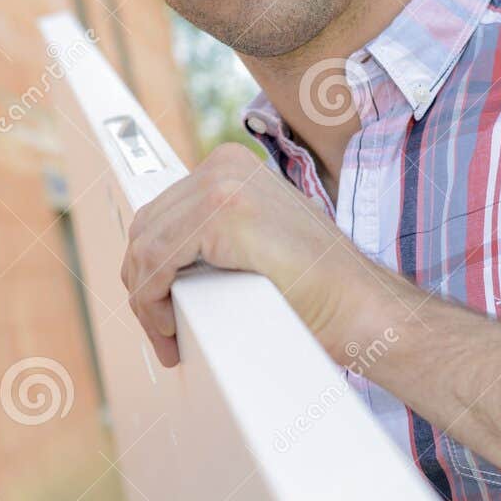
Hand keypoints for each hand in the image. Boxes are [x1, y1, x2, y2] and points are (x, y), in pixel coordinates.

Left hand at [120, 142, 369, 366]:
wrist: (357, 303)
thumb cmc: (316, 286)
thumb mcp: (254, 244)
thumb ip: (214, 237)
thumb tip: (162, 263)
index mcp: (229, 167)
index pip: (161, 215)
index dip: (148, 267)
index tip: (156, 308)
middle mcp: (223, 165)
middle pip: (147, 228)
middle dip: (142, 285)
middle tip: (158, 330)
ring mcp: (222, 183)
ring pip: (145, 246)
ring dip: (146, 299)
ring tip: (165, 335)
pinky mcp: (221, 212)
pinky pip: (157, 260)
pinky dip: (152, 298)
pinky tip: (169, 323)